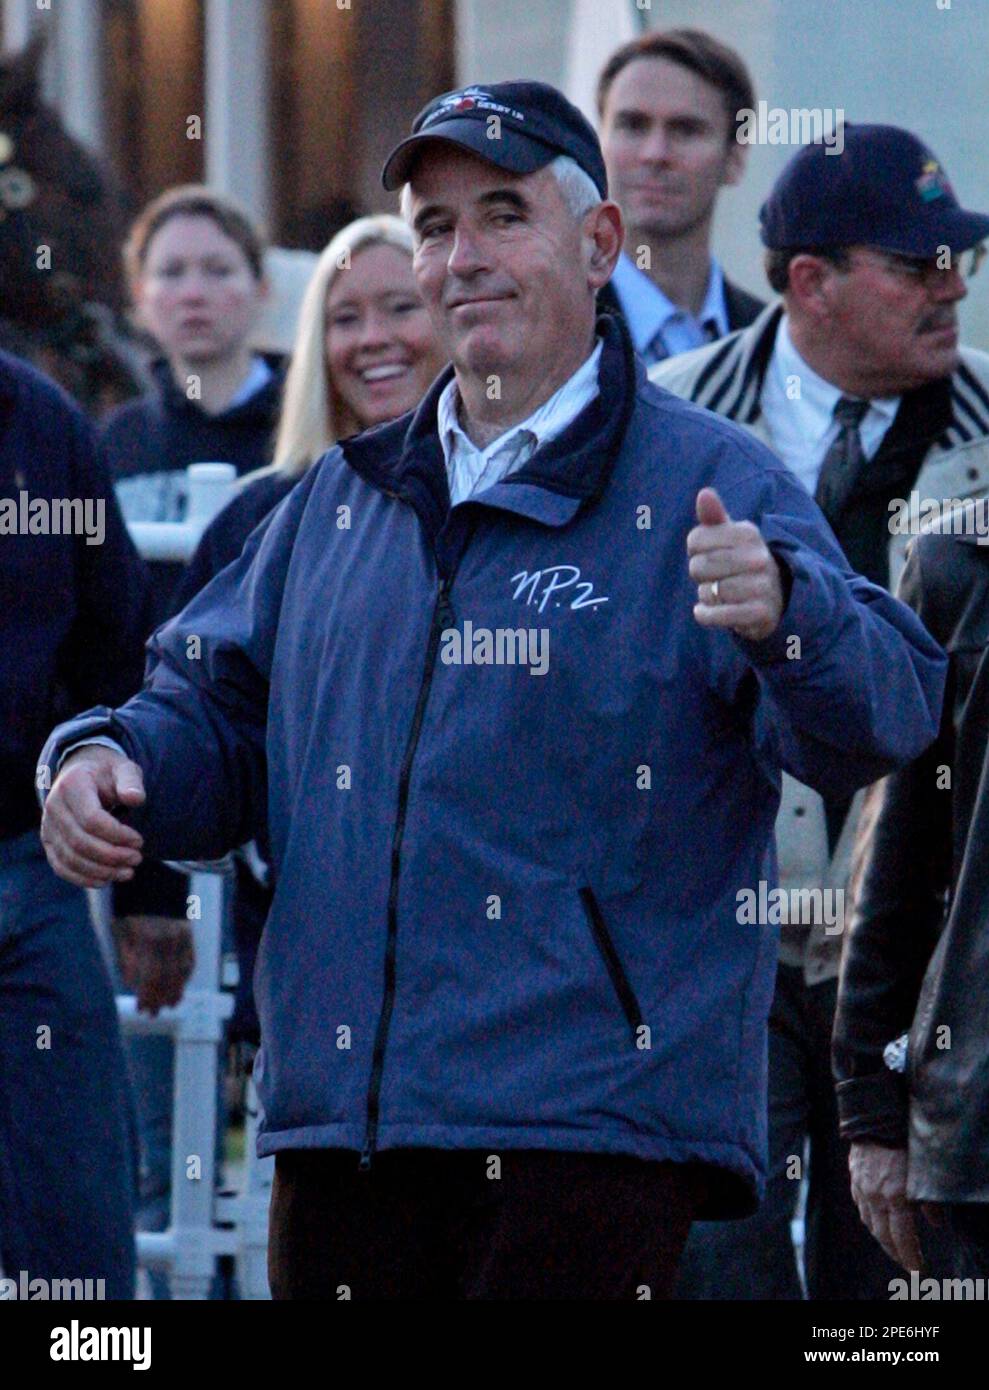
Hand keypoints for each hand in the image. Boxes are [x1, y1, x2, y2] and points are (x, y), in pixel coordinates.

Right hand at [41, 746, 145, 887]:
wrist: (83, 773)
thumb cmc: (108, 773)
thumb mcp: (123, 769)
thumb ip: (131, 781)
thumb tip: (135, 798)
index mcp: (72, 785)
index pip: (91, 819)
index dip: (117, 835)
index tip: (139, 840)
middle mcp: (54, 806)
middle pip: (80, 842)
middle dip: (112, 856)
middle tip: (137, 858)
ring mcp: (47, 825)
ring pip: (70, 858)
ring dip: (101, 871)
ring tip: (128, 872)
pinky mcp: (49, 841)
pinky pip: (61, 866)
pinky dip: (83, 878)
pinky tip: (106, 880)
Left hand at [114, 915, 194, 1014]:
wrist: (154, 884)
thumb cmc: (130, 910)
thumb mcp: (120, 930)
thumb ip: (125, 957)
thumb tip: (130, 984)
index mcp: (147, 940)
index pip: (150, 977)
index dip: (147, 996)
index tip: (141, 1009)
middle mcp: (168, 941)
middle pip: (166, 978)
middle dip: (160, 998)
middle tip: (153, 1014)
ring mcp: (182, 937)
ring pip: (181, 971)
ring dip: (175, 991)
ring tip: (170, 1005)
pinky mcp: (189, 934)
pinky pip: (190, 960)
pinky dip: (186, 976)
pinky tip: (181, 987)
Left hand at [687, 488, 784, 641]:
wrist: (776, 599)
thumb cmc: (743, 562)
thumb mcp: (730, 537)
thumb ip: (714, 517)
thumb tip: (704, 494)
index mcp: (749, 533)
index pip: (695, 540)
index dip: (694, 550)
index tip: (707, 553)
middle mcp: (759, 558)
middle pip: (698, 567)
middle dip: (700, 575)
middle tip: (714, 577)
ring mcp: (762, 586)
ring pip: (708, 592)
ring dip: (706, 596)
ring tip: (720, 593)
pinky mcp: (760, 613)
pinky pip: (716, 615)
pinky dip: (706, 615)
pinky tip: (708, 611)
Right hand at [849, 1141, 923, 1270]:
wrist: (877, 1118)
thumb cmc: (906, 1144)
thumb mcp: (924, 1173)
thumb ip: (931, 1201)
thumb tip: (936, 1224)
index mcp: (895, 1197)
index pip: (902, 1238)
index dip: (910, 1257)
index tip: (918, 1270)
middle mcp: (875, 1197)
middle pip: (883, 1236)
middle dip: (896, 1253)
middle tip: (907, 1263)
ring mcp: (862, 1188)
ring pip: (869, 1223)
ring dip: (882, 1238)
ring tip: (893, 1245)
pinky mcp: (854, 1179)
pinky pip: (861, 1207)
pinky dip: (870, 1219)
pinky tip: (877, 1220)